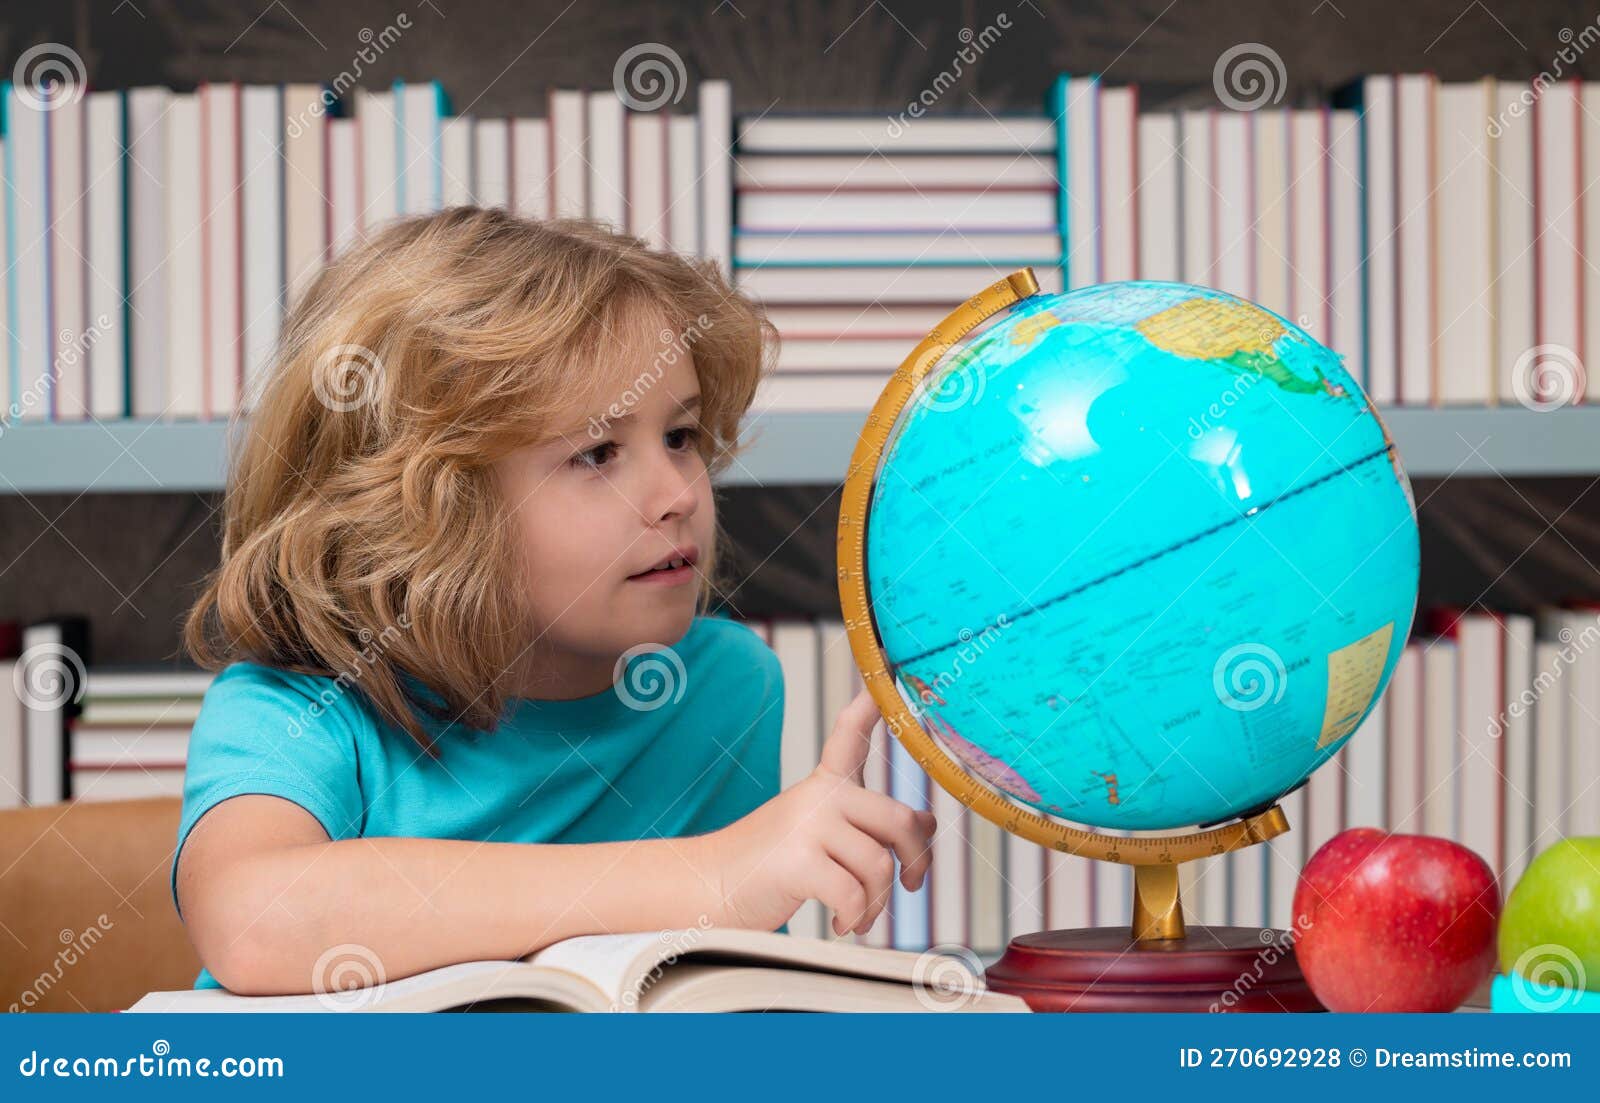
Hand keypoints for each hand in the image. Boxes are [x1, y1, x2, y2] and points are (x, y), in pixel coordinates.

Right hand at [698, 688, 936, 935]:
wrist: (707, 887)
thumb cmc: (769, 863)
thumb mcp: (823, 835)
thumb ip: (871, 824)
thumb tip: (926, 822)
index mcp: (824, 786)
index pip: (850, 737)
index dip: (873, 707)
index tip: (890, 674)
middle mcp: (818, 797)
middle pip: (899, 820)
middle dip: (918, 860)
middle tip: (910, 885)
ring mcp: (806, 826)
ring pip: (879, 864)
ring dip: (878, 903)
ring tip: (862, 916)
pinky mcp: (797, 861)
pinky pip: (854, 893)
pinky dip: (857, 917)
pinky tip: (843, 924)